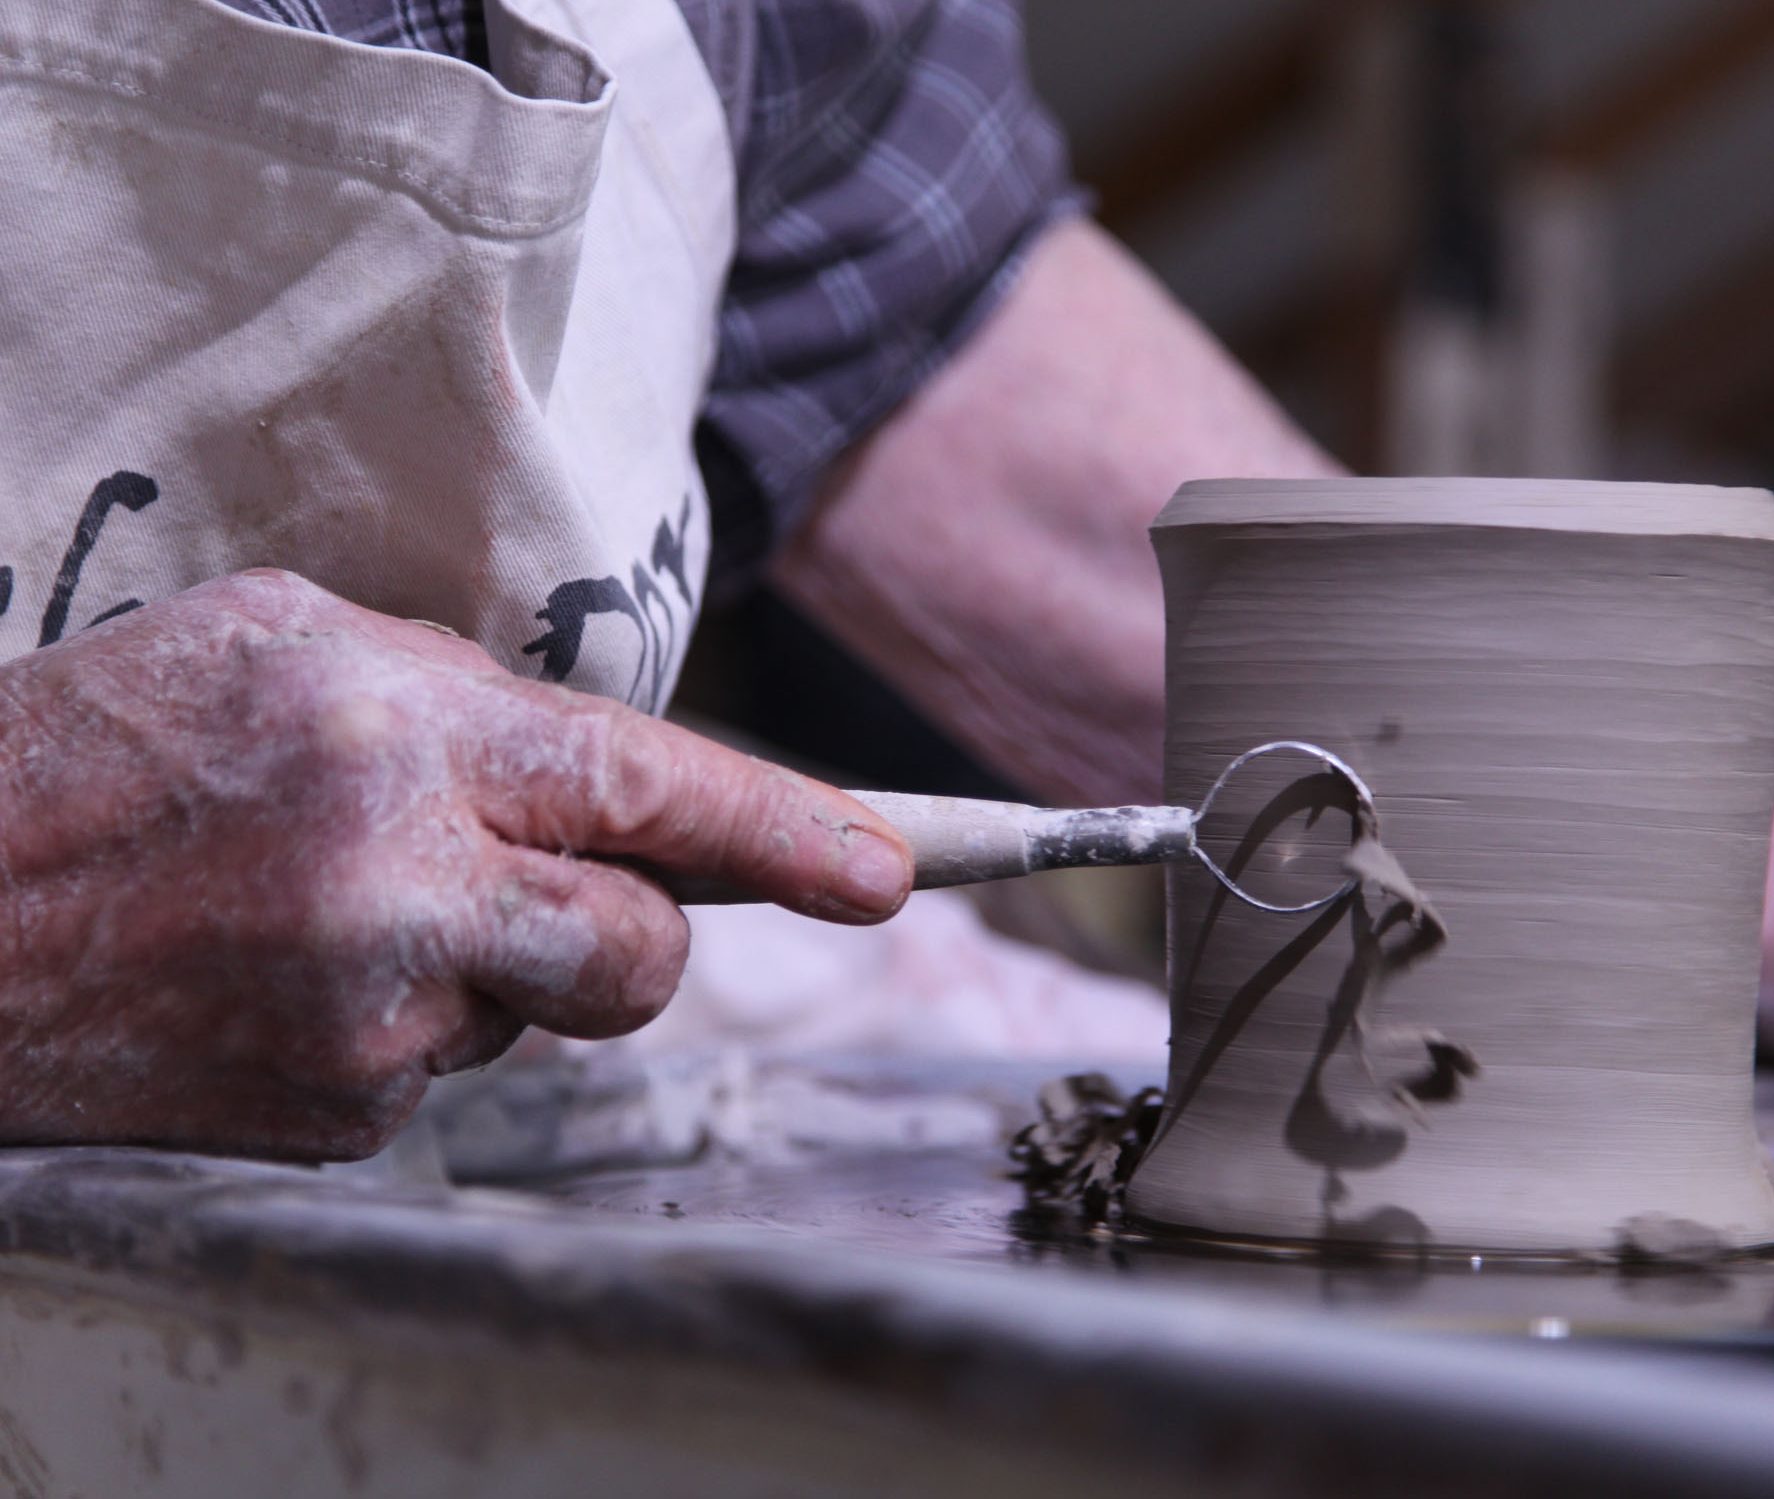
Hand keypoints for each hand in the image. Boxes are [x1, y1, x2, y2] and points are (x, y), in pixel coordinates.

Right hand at [0, 570, 911, 1158]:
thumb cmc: (99, 749)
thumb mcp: (289, 643)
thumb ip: (470, 699)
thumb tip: (608, 771)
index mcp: (398, 736)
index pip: (654, 788)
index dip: (791, 833)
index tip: (889, 872)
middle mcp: (401, 888)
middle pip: (643, 953)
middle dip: (639, 929)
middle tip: (553, 885)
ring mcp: (368, 1025)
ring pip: (538, 1010)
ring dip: (490, 961)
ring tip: (341, 906)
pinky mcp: (330, 1119)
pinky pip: (444, 1068)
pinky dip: (405, 1019)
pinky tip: (294, 972)